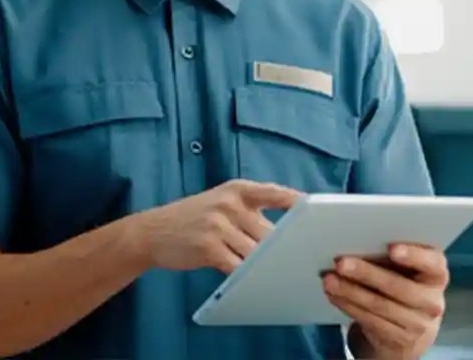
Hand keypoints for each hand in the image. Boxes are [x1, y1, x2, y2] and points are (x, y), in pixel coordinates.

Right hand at [135, 180, 301, 273]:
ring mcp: (219, 225)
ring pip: (257, 252)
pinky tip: (254, 282)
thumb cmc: (192, 219)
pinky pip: (238, 266)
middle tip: (300, 261)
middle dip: (284, 249)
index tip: (319, 216)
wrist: (152, 231)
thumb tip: (285, 236)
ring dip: (266, 266)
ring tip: (278, 276)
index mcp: (237, 190)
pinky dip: (248, 277)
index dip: (300, 204)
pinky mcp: (209, 247)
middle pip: (270, 232)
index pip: (276, 194)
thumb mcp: (219, 203)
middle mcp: (229, 204)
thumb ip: (249, 214)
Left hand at [323, 243, 447, 358]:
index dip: (414, 256)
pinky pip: (369, 320)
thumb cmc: (405, 284)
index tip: (392, 248)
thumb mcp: (408, 270)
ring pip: (379, 305)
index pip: (432, 263)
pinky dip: (348, 305)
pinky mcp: (399, 339)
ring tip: (329, 279)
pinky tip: (334, 295)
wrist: (412, 329)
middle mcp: (432, 301)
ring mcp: (418, 324)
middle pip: (399, 287)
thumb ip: (393, 255)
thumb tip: (358, 241)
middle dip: (367, 273)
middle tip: (341, 262)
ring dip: (350, 291)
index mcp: (437, 275)